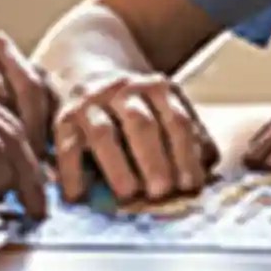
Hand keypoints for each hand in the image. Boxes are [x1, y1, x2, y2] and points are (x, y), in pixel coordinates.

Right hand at [52, 72, 217, 204]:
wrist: (91, 74)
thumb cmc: (140, 110)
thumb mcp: (168, 111)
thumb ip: (191, 139)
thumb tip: (206, 172)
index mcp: (158, 88)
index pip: (176, 120)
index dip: (185, 154)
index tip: (189, 186)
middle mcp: (123, 90)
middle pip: (140, 124)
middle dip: (153, 160)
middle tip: (161, 192)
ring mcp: (91, 102)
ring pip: (103, 133)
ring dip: (117, 167)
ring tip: (128, 195)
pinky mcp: (64, 119)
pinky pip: (67, 147)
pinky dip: (72, 172)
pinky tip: (79, 195)